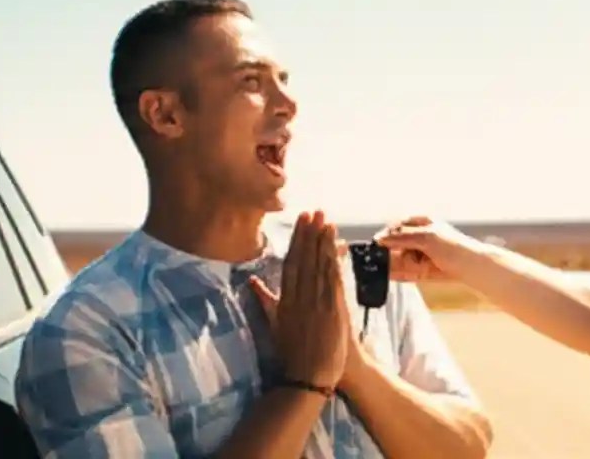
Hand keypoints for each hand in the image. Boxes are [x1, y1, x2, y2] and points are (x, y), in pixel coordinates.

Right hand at [250, 210, 348, 389]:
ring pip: (319, 266)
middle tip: (313, 211)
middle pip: (304, 259)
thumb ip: (265, 301)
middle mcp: (299, 297)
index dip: (296, 240)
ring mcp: (315, 302)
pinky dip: (334, 261)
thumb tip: (251, 282)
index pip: (291, 263)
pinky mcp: (332, 309)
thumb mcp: (274, 324)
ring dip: (322, 241)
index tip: (301, 221)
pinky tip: (337, 245)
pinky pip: (332, 279)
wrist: (308, 377)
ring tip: (326, 220)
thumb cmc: (293, 353)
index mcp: (285, 299)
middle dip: (309, 234)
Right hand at [374, 216, 479, 282]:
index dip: (387, 234)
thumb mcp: (426, 237)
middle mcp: (420, 237)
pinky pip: (404, 272)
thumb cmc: (453, 247)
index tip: (377, 243)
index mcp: (422, 223)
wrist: (472, 267)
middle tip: (379, 257)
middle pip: (396, 243)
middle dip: (389, 250)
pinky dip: (396, 273)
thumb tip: (381, 238)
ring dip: (392, 263)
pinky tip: (387, 275)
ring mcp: (420, 255)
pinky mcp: (421, 271)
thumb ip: (402, 237)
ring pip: (399, 258)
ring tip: (384, 267)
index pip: (398, 226)